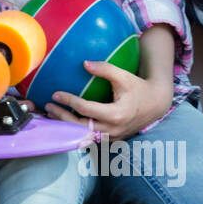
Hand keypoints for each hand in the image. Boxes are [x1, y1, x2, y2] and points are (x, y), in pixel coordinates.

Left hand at [40, 60, 172, 140]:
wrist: (154, 105)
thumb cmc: (138, 88)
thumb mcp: (123, 76)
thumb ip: (105, 69)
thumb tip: (84, 63)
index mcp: (117, 114)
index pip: (86, 110)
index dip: (69, 101)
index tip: (56, 93)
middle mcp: (113, 130)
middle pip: (80, 127)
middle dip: (62, 117)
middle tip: (48, 106)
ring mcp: (112, 137)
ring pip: (83, 135)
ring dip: (66, 126)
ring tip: (51, 114)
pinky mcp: (110, 140)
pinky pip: (89, 137)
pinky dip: (75, 131)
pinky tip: (63, 122)